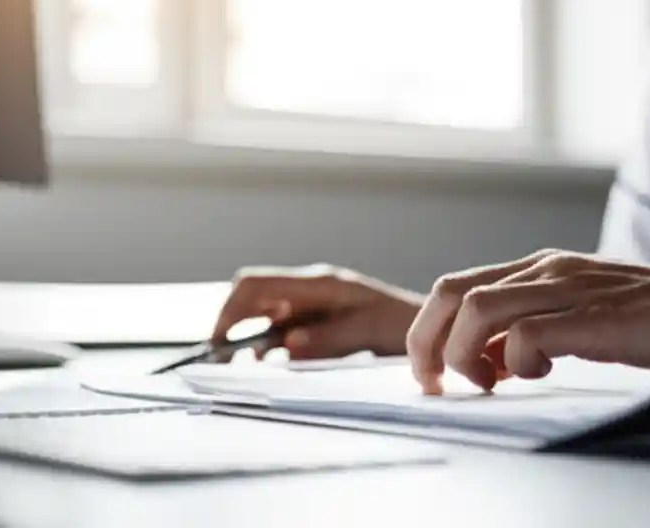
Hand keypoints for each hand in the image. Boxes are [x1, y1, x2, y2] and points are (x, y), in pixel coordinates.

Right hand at [213, 264, 422, 359]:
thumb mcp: (368, 332)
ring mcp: (311, 302)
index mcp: (319, 284)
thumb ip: (327, 337)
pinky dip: (267, 344)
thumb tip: (284, 344)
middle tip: (224, 359)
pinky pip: (279, 327)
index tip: (219, 344)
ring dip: (248, 337)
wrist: (431, 325)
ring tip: (246, 365)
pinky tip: (272, 362)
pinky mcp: (315, 318)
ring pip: (262, 312)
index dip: (229, 311)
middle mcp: (309, 288)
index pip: (255, 285)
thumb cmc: (403, 324)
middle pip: (251, 296)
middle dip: (231, 324)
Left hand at [405, 249, 649, 393]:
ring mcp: (569, 289)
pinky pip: (524, 335)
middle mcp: (547, 269)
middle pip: (450, 291)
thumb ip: (545, 328)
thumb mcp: (590, 317)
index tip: (436, 374)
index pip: (459, 286)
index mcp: (544, 267)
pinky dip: (515, 360)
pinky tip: (540, 374)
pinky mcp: (593, 317)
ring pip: (475, 308)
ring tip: (485, 384)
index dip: (432, 330)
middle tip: (434, 385)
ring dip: (462, 353)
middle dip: (426, 341)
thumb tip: (502, 360)